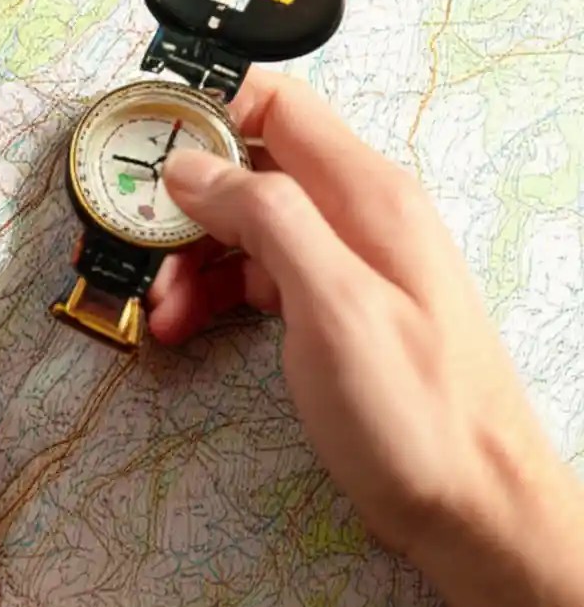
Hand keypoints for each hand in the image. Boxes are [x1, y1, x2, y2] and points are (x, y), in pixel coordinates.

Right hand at [149, 68, 583, 606]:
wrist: (467, 502)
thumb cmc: (412, 411)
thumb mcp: (333, 306)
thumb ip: (267, 219)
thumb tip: (193, 166)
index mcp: (366, 193)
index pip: (277, 104)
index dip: (207, 116)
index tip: (149, 156)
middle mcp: (355, 213)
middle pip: (250, 170)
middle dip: (185, 204)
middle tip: (140, 249)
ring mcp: (344, 260)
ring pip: (247, 227)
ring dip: (192, 258)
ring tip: (160, 307)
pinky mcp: (330, 304)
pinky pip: (259, 275)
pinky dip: (214, 293)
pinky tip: (185, 325)